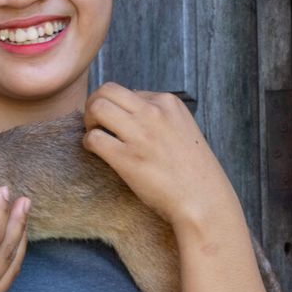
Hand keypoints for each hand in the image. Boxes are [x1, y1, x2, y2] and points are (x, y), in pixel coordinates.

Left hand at [82, 82, 241, 231]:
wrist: (204, 200)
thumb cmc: (193, 169)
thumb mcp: (183, 128)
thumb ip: (159, 116)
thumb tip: (128, 108)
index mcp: (169, 103)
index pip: (128, 92)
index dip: (118, 108)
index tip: (120, 125)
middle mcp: (153, 112)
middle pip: (106, 91)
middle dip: (94, 104)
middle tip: (96, 123)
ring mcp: (140, 134)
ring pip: (97, 108)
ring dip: (89, 121)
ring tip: (95, 135)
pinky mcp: (127, 158)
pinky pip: (94, 138)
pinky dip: (88, 143)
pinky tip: (96, 152)